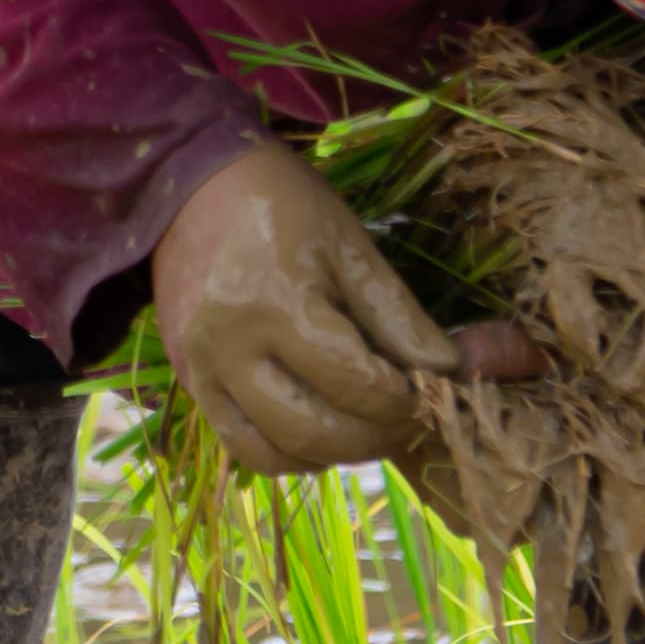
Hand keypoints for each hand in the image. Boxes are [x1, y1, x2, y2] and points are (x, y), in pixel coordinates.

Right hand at [151, 141, 531, 475]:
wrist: (191, 187)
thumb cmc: (283, 207)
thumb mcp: (351, 248)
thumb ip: (401, 317)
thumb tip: (454, 370)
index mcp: (277, 305)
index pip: (357, 385)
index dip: (405, 399)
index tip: (429, 390)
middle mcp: (230, 350)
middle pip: (315, 431)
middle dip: (376, 437)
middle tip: (408, 418)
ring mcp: (202, 373)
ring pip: (274, 455)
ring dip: (332, 456)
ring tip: (367, 429)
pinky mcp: (190, 383)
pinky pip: (242, 446)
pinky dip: (288, 455)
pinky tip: (320, 435)